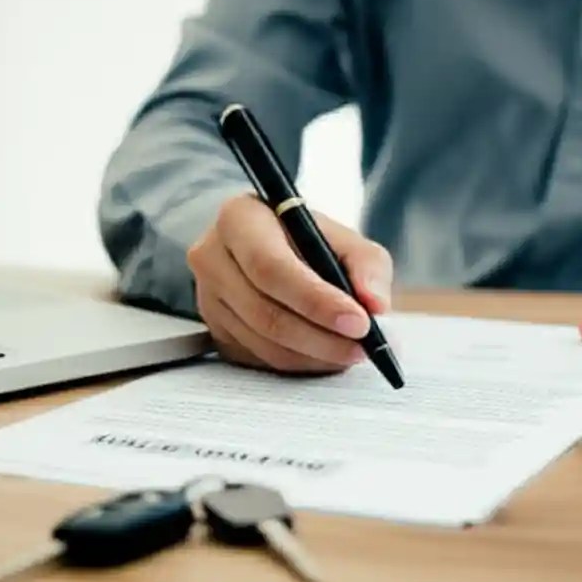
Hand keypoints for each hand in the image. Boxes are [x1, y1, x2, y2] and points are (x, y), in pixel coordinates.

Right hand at [187, 193, 392, 372]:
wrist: (266, 246)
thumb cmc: (305, 239)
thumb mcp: (342, 238)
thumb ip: (367, 265)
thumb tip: (375, 305)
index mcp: (238, 218)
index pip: (271, 267)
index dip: (316, 300)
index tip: (359, 322)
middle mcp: (211, 257)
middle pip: (265, 312)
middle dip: (320, 337)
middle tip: (361, 347)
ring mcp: (207, 297)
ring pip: (263, 342)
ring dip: (313, 355)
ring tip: (350, 352)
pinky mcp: (214, 330)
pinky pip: (258, 358)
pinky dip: (298, 363)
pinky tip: (324, 354)